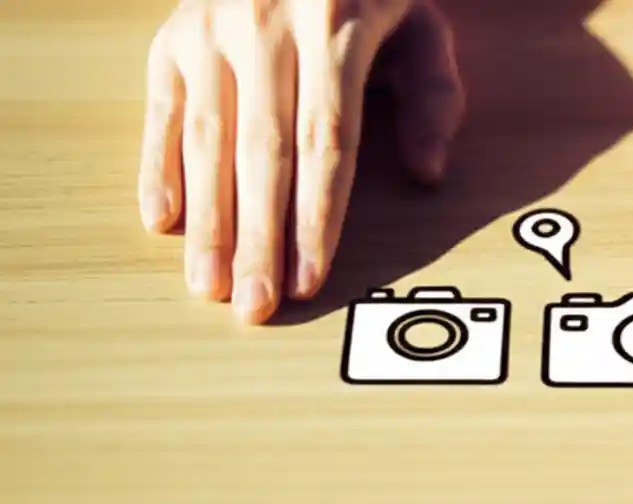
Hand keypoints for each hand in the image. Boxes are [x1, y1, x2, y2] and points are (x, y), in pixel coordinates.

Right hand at [137, 0, 463, 323]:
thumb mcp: (421, 24)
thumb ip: (433, 96)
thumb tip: (428, 173)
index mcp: (336, 28)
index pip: (326, 142)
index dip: (317, 216)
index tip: (310, 278)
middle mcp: (266, 27)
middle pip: (262, 152)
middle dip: (257, 237)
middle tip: (254, 306)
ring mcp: (211, 29)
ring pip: (208, 138)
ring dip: (207, 218)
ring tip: (208, 285)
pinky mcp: (172, 35)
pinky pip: (161, 109)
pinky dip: (158, 165)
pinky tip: (161, 222)